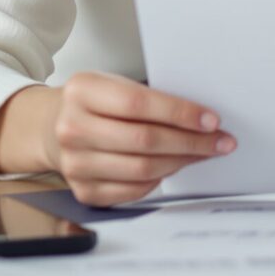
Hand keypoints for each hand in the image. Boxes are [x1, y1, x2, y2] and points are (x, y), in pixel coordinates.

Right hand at [45, 72, 235, 206]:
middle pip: (144, 140)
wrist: (54, 127)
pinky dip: (161, 179)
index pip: (138, 104)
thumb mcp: (114, 85)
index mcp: (82, 91)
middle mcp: (73, 128)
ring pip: (143, 169)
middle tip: (220, 140)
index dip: (179, 113)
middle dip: (191, 142)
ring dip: (182, 162)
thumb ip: (150, 98)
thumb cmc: (94, 104)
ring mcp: (75, 163)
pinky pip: (134, 190)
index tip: (210, 120)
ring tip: (204, 153)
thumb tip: (202, 119)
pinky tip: (175, 166)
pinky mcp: (84, 190)